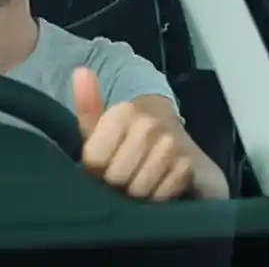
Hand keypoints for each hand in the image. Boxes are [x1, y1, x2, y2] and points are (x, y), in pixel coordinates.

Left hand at [73, 67, 197, 200]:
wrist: (178, 140)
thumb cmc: (131, 137)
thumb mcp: (103, 126)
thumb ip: (89, 105)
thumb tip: (79, 71)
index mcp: (123, 111)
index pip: (94, 160)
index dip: (96, 171)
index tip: (105, 166)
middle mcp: (149, 123)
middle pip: (116, 177)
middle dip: (117, 185)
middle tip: (125, 178)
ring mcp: (171, 144)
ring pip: (138, 188)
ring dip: (138, 194)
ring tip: (142, 182)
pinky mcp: (189, 165)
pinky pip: (160, 195)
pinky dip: (158, 198)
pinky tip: (160, 186)